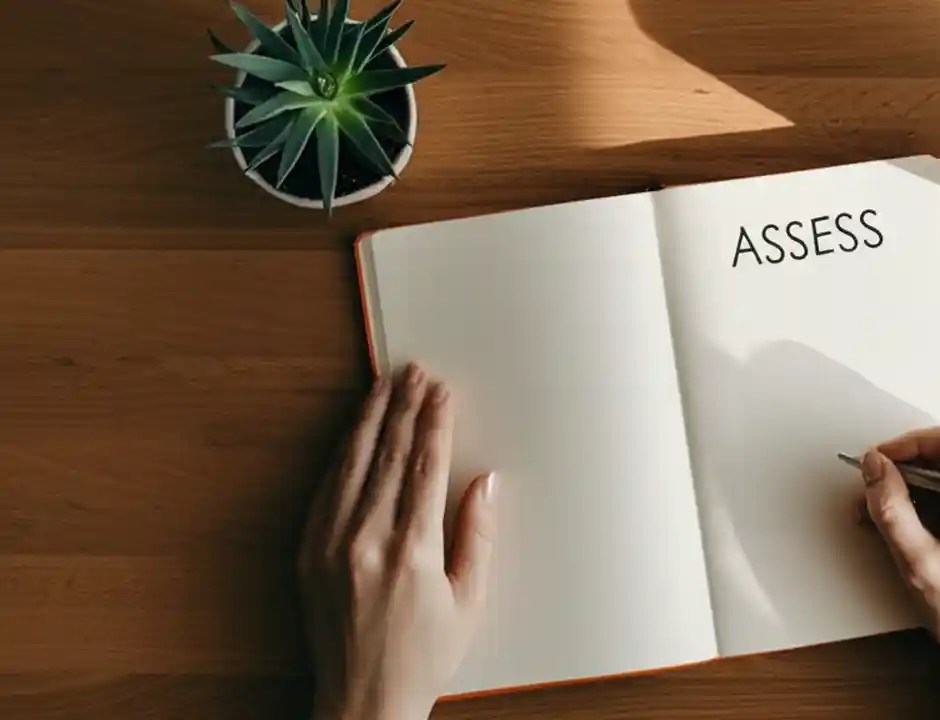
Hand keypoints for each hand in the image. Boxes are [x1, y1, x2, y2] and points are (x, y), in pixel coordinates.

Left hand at [299, 364, 496, 719]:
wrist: (361, 700)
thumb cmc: (422, 657)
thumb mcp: (469, 601)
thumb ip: (478, 535)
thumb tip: (485, 481)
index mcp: (412, 552)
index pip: (424, 467)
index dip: (434, 423)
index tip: (442, 393)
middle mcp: (366, 541)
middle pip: (388, 455)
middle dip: (404, 407)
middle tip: (415, 372)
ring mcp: (330, 544)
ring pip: (352, 463)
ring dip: (370, 418)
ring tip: (384, 385)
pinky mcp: (308, 552)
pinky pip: (326, 487)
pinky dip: (342, 452)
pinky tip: (354, 430)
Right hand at [859, 422, 939, 719]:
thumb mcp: (921, 567)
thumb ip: (893, 511)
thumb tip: (873, 465)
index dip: (914, 442)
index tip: (880, 461)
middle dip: (910, 466)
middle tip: (874, 491)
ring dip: (919, 484)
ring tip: (884, 514)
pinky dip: (935, 499)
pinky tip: (910, 523)